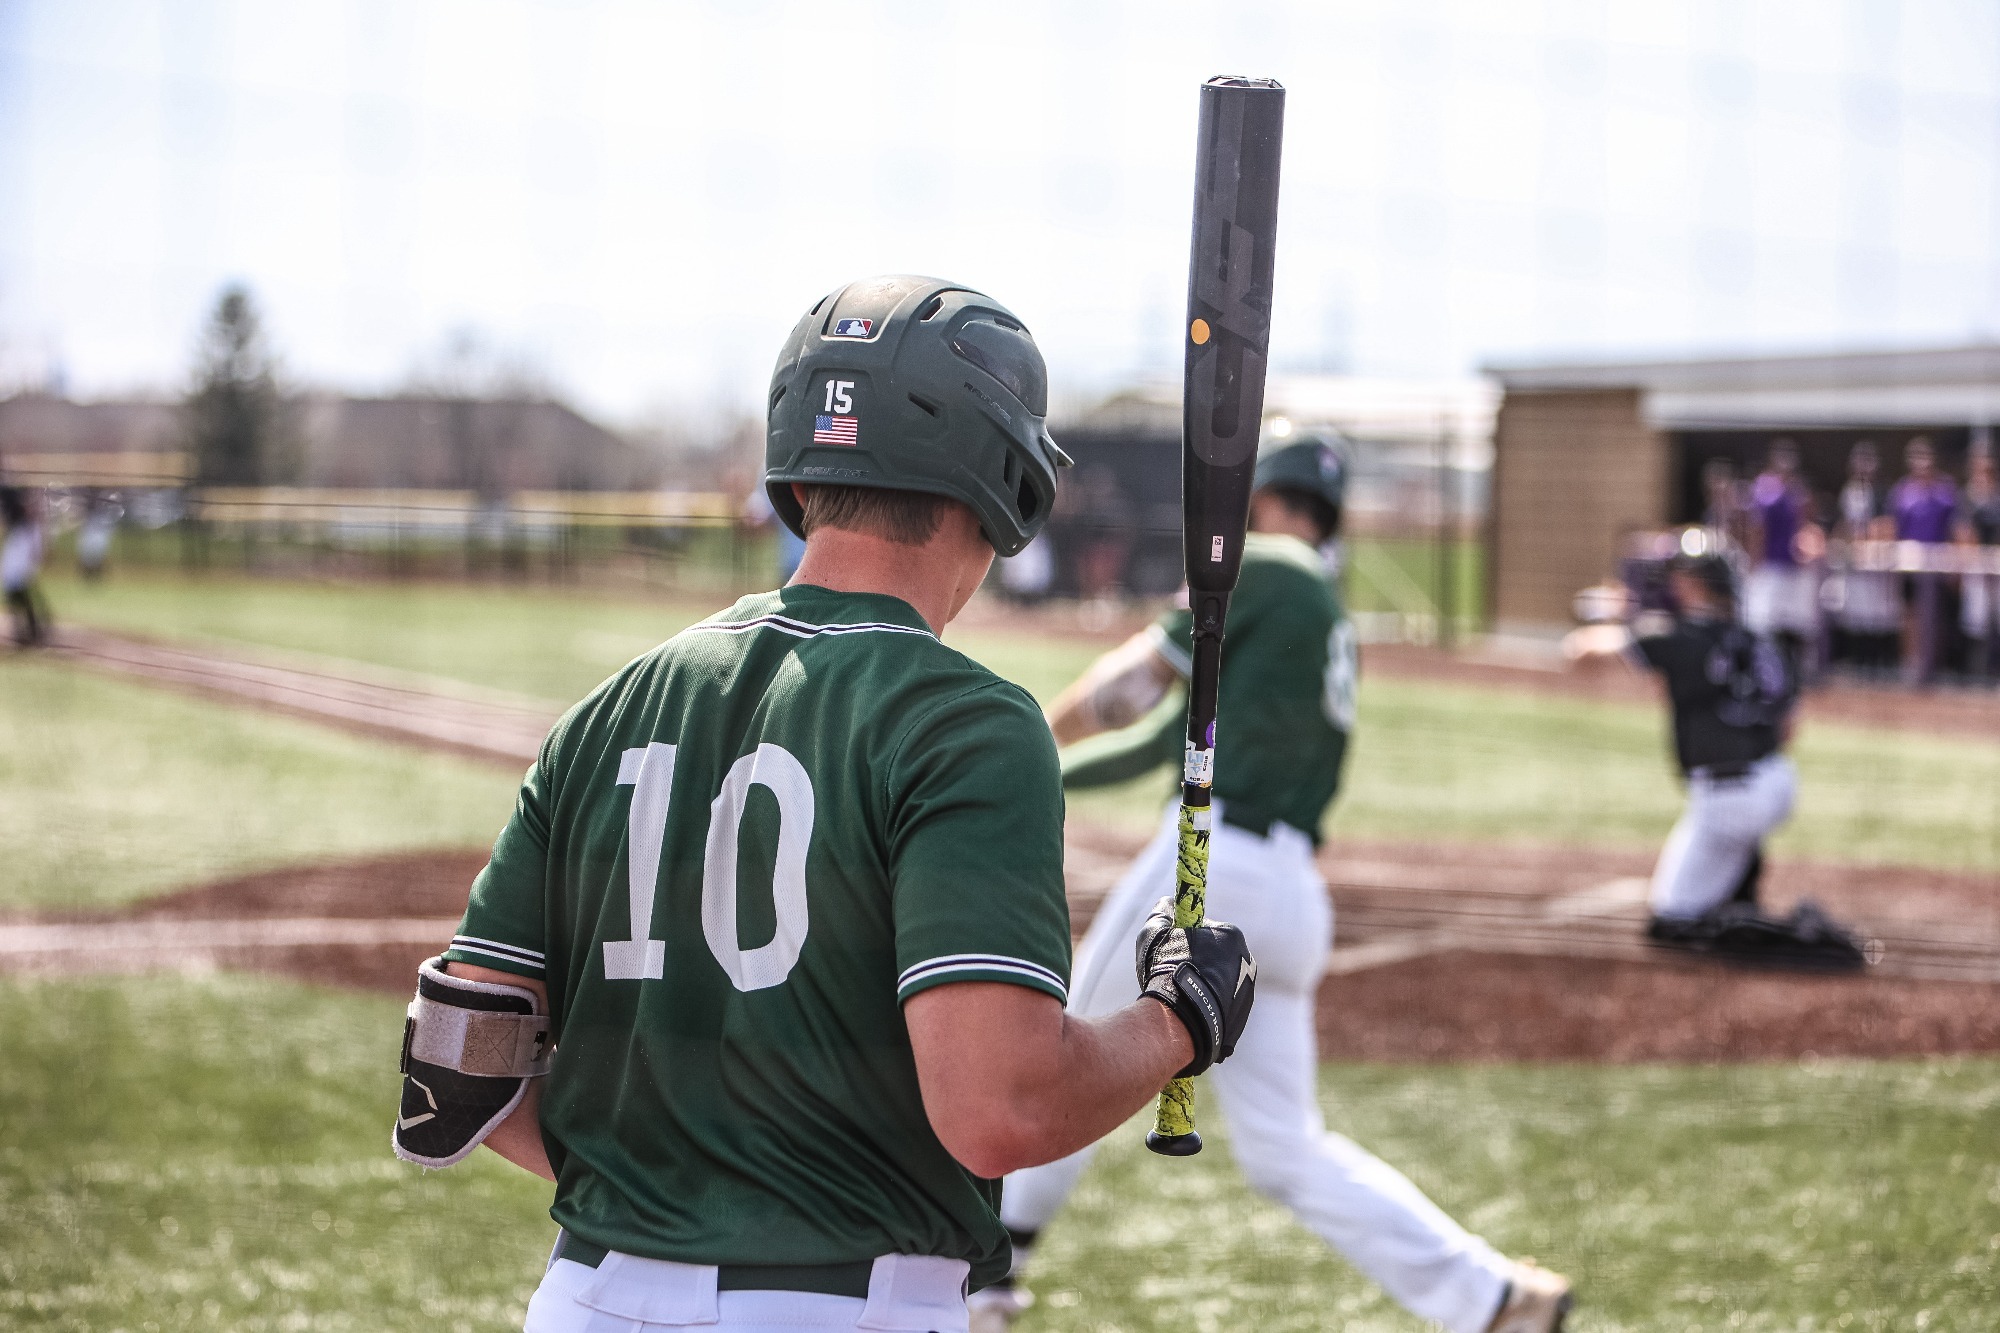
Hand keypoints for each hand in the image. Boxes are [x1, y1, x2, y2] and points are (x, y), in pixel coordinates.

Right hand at [1134, 897, 1256, 1077]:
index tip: (1172, 948)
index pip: (1207, 929)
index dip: (1185, 938)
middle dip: (1197, 961)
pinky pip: (1221, 1005)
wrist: (1180, 1019)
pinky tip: (1190, 1010)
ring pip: (1219, 982)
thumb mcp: (1155, 932)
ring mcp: (1247, 991)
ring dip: (1203, 984)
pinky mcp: (1242, 1016)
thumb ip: (1162, 913)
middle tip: (1174, 972)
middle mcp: (1246, 960)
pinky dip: (1207, 1005)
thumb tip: (1168, 902)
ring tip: (1180, 995)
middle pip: (1216, 956)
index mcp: (1230, 935)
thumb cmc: (1168, 970)